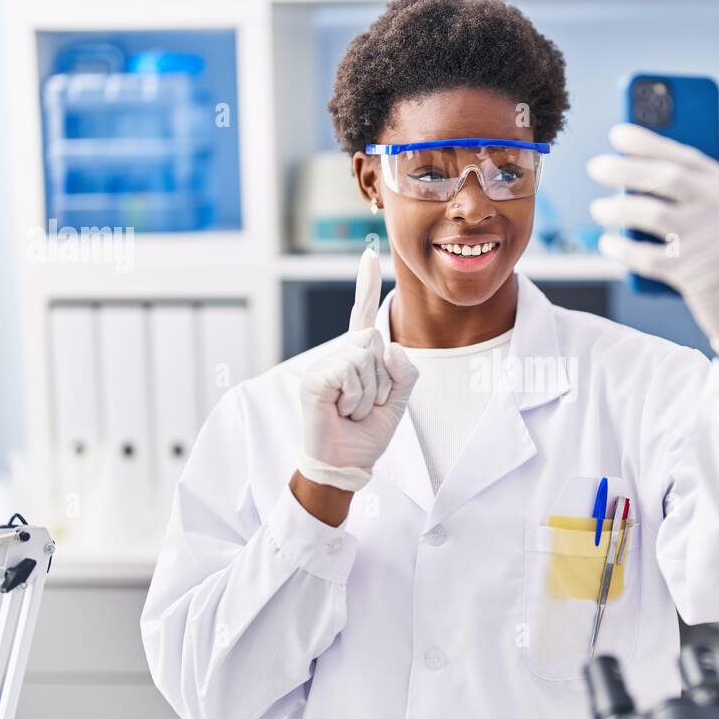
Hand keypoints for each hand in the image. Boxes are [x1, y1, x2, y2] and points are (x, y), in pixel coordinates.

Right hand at [297, 248, 418, 491]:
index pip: (364, 315)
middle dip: (383, 381)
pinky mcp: (314, 380)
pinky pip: (350, 374)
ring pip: (365, 359)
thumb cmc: (367, 434)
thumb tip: (391, 345)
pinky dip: (355, 399)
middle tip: (365, 407)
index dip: (366, 285)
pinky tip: (341, 413)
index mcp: (357, 356)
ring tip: (352, 412)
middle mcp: (338, 355)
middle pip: (375, 343)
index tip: (369, 254)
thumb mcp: (398, 402)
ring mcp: (323, 365)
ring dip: (369, 394)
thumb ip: (405, 372)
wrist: (346, 464)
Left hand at [587, 123, 718, 364]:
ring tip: (599, 209)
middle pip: (667, 179)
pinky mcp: (694, 274)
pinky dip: (623, 249)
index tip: (618, 134)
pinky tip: (608, 244)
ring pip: (653, 216)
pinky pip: (648, 257)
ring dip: (619, 210)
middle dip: (626, 169)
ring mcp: (710, 243)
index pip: (687, 156)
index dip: (649, 142)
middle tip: (597, 167)